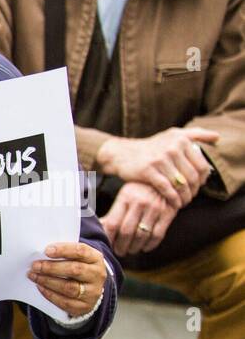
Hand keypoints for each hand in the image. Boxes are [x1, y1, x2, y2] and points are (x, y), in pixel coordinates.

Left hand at [27, 241, 107, 317]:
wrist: (88, 291)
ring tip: (34, 276)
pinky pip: (64, 302)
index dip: (64, 250)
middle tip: (35, 265)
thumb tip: (42, 253)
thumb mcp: (76, 258)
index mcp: (95, 258)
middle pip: (75, 270)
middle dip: (52, 267)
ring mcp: (92, 292)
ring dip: (48, 281)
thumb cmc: (77, 268)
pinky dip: (50, 294)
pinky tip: (40, 287)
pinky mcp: (84, 307)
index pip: (81, 251)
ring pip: (69, 287)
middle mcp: (97, 275)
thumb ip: (63, 254)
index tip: (47, 250)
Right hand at [96, 127, 218, 207]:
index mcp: (181, 140)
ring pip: (181, 184)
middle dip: (194, 190)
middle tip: (191, 197)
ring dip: (184, 197)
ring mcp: (160, 159)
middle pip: (193, 176)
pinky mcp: (148, 171)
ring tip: (183, 202)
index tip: (198, 187)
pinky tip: (174, 204)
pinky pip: (167, 189)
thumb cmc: (151, 147)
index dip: (203, 180)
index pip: (202, 165)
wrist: (122, 154)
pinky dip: (173, 199)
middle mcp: (172, 148)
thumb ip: (195, 134)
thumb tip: (217, 138)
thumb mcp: (172, 135)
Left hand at [102, 181, 177, 254]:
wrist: (167, 182)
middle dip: (121, 246)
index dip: (109, 238)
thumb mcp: (125, 197)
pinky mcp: (169, 212)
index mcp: (125, 197)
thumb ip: (112, 213)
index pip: (113, 223)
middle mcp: (140, 201)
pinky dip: (150, 245)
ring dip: (134, 247)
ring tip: (131, 251)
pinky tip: (145, 248)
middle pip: (127, 232)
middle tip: (119, 252)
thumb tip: (97, 229)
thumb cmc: (140, 192)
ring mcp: (156, 207)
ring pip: (142, 235)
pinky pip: (158, 234)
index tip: (108, 246)